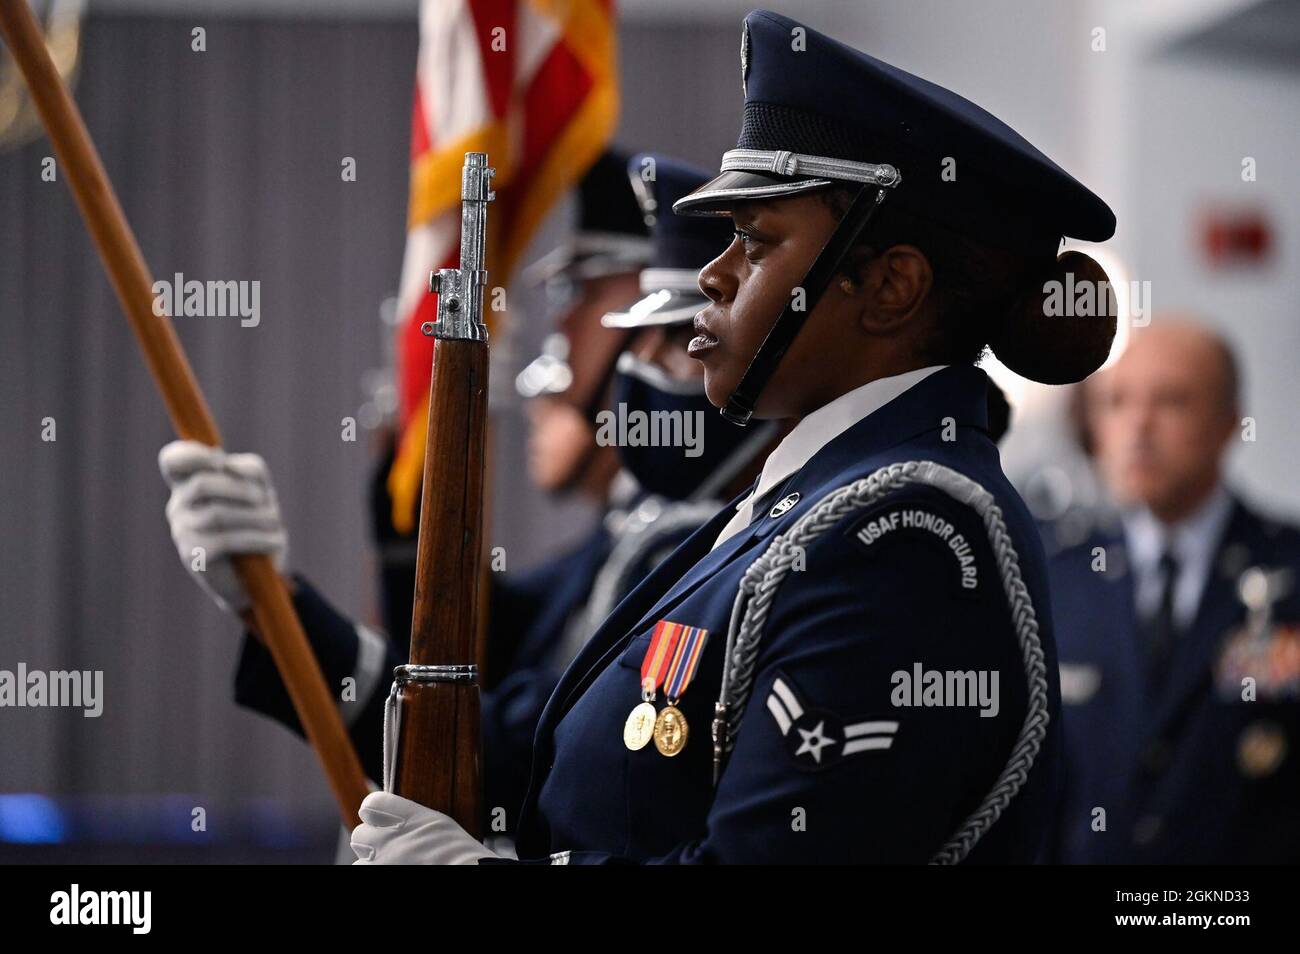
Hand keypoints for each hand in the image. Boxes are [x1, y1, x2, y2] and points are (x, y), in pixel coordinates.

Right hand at [158, 440, 286, 614]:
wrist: (255, 578)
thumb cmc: (257, 524)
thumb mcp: (261, 491)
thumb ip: (249, 470)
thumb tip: (228, 466)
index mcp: (191, 483)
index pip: (173, 459)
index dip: (192, 454)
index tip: (220, 460)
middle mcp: (179, 505)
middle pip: (202, 483)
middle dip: (241, 490)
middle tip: (264, 501)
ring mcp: (182, 531)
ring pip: (217, 513)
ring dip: (256, 516)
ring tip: (275, 522)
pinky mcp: (193, 556)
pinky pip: (225, 541)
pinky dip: (257, 538)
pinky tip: (276, 540)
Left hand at [351, 792, 495, 864]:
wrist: (467, 874)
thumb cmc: (460, 856)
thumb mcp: (439, 826)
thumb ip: (413, 819)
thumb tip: (392, 817)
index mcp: (410, 817)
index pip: (372, 804)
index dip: (373, 813)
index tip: (377, 820)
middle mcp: (393, 837)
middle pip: (360, 834)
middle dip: (371, 843)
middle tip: (386, 851)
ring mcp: (384, 861)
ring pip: (359, 860)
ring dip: (372, 864)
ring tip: (392, 865)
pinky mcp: (379, 875)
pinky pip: (362, 872)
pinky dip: (374, 873)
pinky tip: (392, 872)